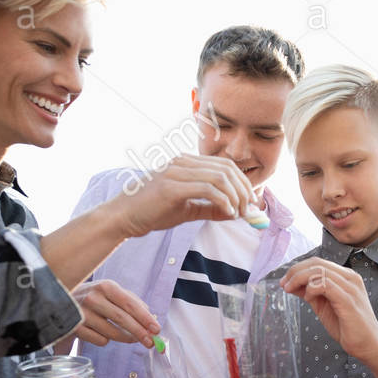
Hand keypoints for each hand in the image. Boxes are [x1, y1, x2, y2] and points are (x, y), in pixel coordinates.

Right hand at [70, 280, 159, 347]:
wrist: (59, 299)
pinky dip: (105, 340)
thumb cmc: (93, 296)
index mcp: (106, 286)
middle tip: (150, 343)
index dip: (145, 318)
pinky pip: (100, 340)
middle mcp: (93, 298)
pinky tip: (100, 332)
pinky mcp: (75, 327)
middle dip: (140, 333)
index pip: (130, 304)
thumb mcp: (111, 292)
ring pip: (112, 333)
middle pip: (123, 319)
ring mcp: (82, 313)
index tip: (156, 329)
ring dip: (125, 338)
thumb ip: (132, 301)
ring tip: (128, 337)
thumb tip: (151, 318)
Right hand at [118, 154, 256, 238]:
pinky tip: (228, 213)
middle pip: (226, 169)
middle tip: (249, 211)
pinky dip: (223, 201)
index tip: (251, 203)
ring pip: (219, 177)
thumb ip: (211, 208)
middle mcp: (182, 162)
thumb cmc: (154, 211)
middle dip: (244, 190)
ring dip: (236, 197)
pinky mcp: (171, 187)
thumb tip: (235, 212)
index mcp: (187, 163)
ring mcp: (176, 172)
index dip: (243, 183)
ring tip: (239, 213)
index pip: (225, 165)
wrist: (126, 216)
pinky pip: (207, 189)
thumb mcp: (188, 209)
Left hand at [280, 259, 377, 362]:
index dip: (298, 269)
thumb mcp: (324, 306)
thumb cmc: (348, 327)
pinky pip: (325, 285)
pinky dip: (312, 289)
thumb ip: (311, 293)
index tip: (284, 282)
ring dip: (299, 279)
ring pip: (319, 272)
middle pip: (317, 263)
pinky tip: (308, 299)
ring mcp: (350, 287)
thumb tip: (292, 285)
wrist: (368, 346)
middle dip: (295, 272)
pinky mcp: (348, 300)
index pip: (318, 263)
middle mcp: (350, 278)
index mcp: (346, 277)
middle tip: (283, 284)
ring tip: (290, 290)